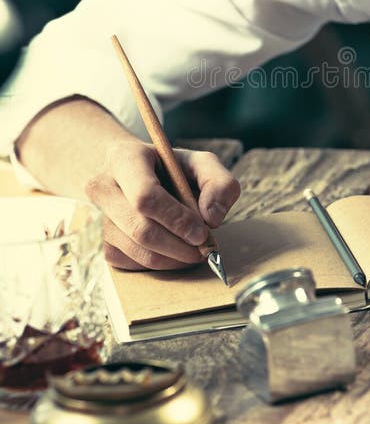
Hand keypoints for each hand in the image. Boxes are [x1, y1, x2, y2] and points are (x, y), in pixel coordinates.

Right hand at [85, 141, 240, 268]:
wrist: (136, 176)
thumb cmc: (170, 170)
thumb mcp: (201, 164)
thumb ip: (219, 183)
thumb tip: (212, 218)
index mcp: (125, 158)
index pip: (145, 196)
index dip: (176, 219)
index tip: (201, 232)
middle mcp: (102, 187)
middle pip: (141, 229)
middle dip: (179, 246)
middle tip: (203, 248)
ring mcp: (97, 217)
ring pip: (137, 251)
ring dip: (173, 259)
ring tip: (194, 250)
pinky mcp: (100, 242)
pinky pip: (131, 264)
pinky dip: (160, 265)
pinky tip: (173, 252)